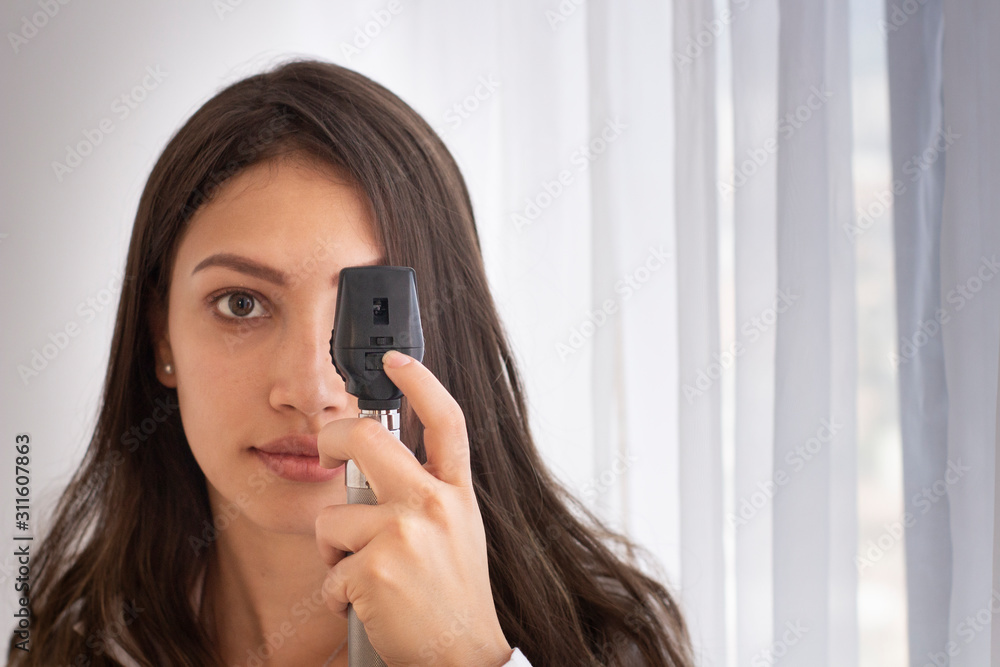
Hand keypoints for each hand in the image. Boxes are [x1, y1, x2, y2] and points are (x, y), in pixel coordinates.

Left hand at [315, 350, 512, 666]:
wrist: (464, 658)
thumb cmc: (456, 596)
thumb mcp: (458, 531)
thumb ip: (429, 494)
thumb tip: (382, 465)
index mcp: (456, 493)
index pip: (445, 420)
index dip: (420, 380)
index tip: (397, 358)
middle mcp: (434, 504)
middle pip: (368, 438)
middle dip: (333, 435)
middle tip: (324, 445)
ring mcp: (404, 534)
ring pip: (332, 518)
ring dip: (334, 551)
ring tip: (362, 574)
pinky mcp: (374, 569)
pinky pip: (329, 570)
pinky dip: (337, 592)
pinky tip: (366, 605)